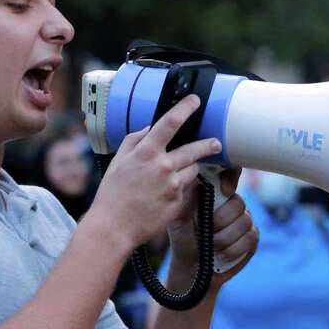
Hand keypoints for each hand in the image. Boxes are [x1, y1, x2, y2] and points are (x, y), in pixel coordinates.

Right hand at [87, 95, 221, 249]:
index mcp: (145, 152)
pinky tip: (165, 195)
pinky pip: (186, 188)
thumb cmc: (112, 195)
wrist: (114, 227)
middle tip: (216, 143)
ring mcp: (173, 185)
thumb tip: (149, 128)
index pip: (170, 123)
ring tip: (174, 176)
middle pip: (194, 148)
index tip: (195, 100)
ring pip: (192, 169)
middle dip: (208, 144)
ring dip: (189, 169)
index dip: (185, 108)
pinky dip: (180, 188)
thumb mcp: (118, 162)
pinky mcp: (179, 201)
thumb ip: (134, 142)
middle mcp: (163, 166)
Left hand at [166, 169, 258, 287]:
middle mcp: (233, 204)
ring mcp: (245, 221)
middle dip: (221, 220)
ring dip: (224, 237)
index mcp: (215, 193)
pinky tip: (221, 255)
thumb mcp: (179, 217)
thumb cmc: (183, 239)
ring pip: (244, 222)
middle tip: (207, 230)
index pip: (231, 174)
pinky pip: (250, 237)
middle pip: (238, 202)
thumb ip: (188, 199)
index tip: (223, 190)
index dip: (231, 178)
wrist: (191, 266)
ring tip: (211, 245)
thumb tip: (197, 179)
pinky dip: (232, 249)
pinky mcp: (251, 238)